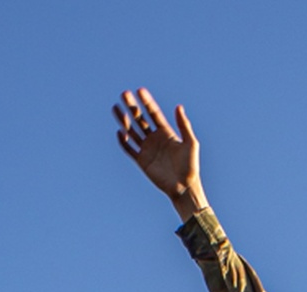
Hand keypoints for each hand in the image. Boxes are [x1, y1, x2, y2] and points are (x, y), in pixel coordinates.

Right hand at [114, 89, 207, 218]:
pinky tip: (120, 131)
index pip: (153, 113)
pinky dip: (124, 141)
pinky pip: (129, 149)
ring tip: (116, 108)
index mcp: (166, 132)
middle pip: (140, 119)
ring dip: (124, 120)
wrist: (184, 186)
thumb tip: (178, 106)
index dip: (147, 102)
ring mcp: (147, 149)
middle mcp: (155, 138)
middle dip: (132, 106)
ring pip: (132, 131)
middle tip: (124, 94)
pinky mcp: (142, 161)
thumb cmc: (190, 166)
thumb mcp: (190, 143)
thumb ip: (184, 125)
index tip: (139, 90)